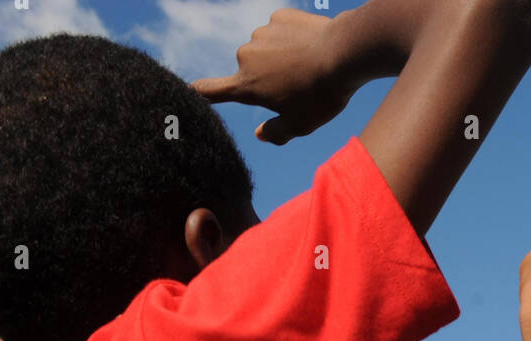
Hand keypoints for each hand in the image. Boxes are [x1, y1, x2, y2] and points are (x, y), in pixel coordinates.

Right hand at [193, 10, 354, 144]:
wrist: (344, 53)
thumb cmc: (321, 95)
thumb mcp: (300, 125)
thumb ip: (276, 133)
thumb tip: (260, 134)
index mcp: (247, 86)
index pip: (211, 91)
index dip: (197, 93)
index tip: (185, 90)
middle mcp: (246, 56)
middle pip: (251, 72)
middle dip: (267, 79)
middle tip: (297, 87)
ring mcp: (261, 34)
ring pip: (266, 50)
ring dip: (280, 58)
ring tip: (307, 66)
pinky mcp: (278, 17)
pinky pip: (280, 32)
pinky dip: (291, 40)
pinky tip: (310, 47)